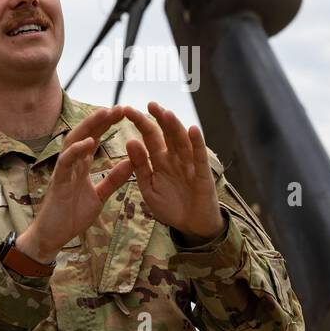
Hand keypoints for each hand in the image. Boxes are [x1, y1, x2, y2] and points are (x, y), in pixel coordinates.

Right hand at [18, 105, 133, 262]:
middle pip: (85, 134)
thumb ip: (113, 180)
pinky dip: (76, 151)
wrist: (53, 236)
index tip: (124, 112)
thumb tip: (130, 164)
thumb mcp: (99, 196)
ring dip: (89, 127)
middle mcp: (71, 164)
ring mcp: (63, 171)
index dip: (107, 125)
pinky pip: (66, 162)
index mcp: (81, 166)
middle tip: (119, 107)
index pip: (95, 139)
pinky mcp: (58, 182)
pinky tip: (89, 142)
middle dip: (101, 120)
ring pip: (74, 141)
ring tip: (105, 114)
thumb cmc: (72, 216)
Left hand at [123, 102, 223, 241]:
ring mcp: (190, 164)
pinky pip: (200, 157)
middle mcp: (175, 158)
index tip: (126, 110)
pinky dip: (197, 143)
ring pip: (182, 141)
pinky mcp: (202, 175)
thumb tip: (130, 141)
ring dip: (175, 127)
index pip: (149, 137)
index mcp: (159, 160)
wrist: (191, 227)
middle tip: (149, 104)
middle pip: (167, 134)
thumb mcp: (148, 188)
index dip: (140, 123)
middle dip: (158, 119)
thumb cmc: (170, 207)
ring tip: (166, 113)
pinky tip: (192, 130)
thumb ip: (139, 167)